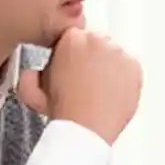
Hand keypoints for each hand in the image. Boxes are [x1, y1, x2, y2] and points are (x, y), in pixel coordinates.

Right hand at [17, 28, 141, 144]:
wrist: (87, 128)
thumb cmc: (64, 112)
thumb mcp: (33, 91)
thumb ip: (30, 75)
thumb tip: (33, 72)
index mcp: (71, 38)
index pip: (73, 35)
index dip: (70, 54)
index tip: (71, 67)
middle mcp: (97, 40)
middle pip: (95, 42)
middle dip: (90, 58)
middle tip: (84, 79)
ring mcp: (118, 53)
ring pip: (113, 54)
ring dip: (107, 67)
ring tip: (97, 89)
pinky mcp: (134, 67)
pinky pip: (129, 68)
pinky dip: (123, 78)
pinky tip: (111, 92)